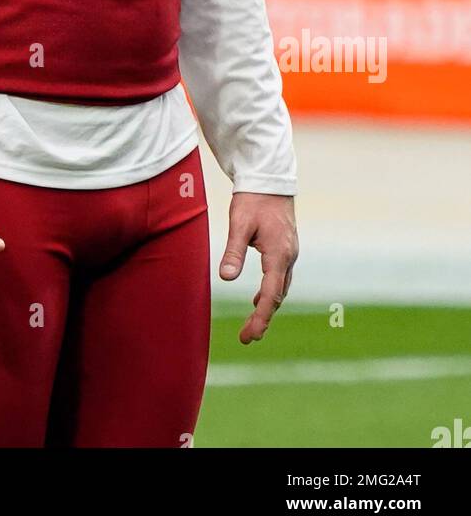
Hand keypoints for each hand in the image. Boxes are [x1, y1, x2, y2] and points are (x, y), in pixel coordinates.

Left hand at [219, 192, 297, 344]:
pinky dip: (270, 292)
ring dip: (267, 307)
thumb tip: (226, 278)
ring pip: (280, 288)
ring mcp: (290, 252)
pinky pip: (279, 277)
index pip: (270, 295)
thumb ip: (233, 251)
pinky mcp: (285, 248)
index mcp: (279, 254)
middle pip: (277, 296)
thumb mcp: (239, 224)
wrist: (269, 178)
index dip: (260, 318)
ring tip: (252, 325)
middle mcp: (288, 257)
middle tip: (247, 338)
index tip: (250, 336)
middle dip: (263, 318)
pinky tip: (257, 298)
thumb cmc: (252, 199)